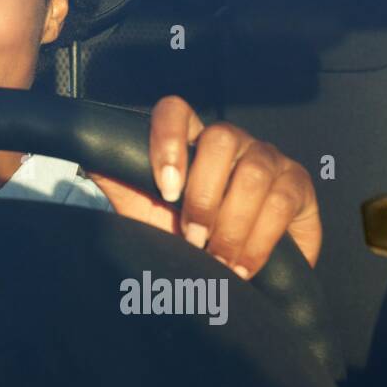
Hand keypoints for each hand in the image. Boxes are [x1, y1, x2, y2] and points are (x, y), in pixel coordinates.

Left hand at [88, 95, 320, 278]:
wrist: (227, 275)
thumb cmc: (181, 237)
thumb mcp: (144, 210)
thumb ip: (120, 179)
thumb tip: (89, 155)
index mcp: (189, 139)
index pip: (175, 111)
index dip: (168, 140)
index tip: (164, 189)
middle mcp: (231, 141)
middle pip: (222, 138)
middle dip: (204, 196)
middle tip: (193, 238)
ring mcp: (268, 157)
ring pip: (254, 172)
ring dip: (232, 222)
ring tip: (217, 257)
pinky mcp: (297, 184)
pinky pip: (281, 201)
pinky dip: (258, 238)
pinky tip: (243, 263)